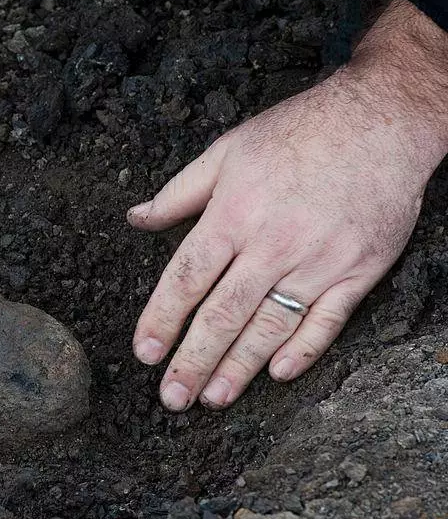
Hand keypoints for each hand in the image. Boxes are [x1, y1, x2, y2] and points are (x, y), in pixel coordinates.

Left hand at [129, 0, 447, 411]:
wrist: (382, 120)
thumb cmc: (297, 131)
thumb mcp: (227, 150)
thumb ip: (179, 192)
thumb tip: (136, 219)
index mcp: (234, 215)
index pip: (187, 279)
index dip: (162, 319)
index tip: (144, 352)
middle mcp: (272, 245)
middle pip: (223, 314)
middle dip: (193, 360)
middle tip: (171, 398)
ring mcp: (318, 262)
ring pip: (270, 327)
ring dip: (239, 367)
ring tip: (213, 398)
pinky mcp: (358, 271)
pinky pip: (327, 321)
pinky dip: (303, 350)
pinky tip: (278, 374)